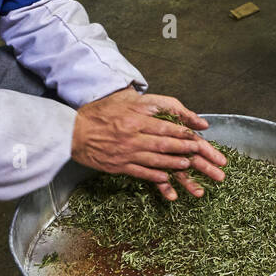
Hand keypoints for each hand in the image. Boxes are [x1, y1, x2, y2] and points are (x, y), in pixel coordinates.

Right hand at [72, 89, 226, 201]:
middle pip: (166, 145)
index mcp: (136, 118)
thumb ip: (157, 103)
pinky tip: (167, 177)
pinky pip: (141, 172)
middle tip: (203, 156)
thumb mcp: (129, 99)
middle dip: (188, 151)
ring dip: (175, 164)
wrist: (72, 131)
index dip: (186, 134)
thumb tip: (180, 110)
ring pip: (156, 160)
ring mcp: (125, 152)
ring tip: (188, 165)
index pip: (167, 127)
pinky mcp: (118, 166)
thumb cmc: (103, 111)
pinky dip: (156, 176)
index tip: (200, 139)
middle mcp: (133, 136)